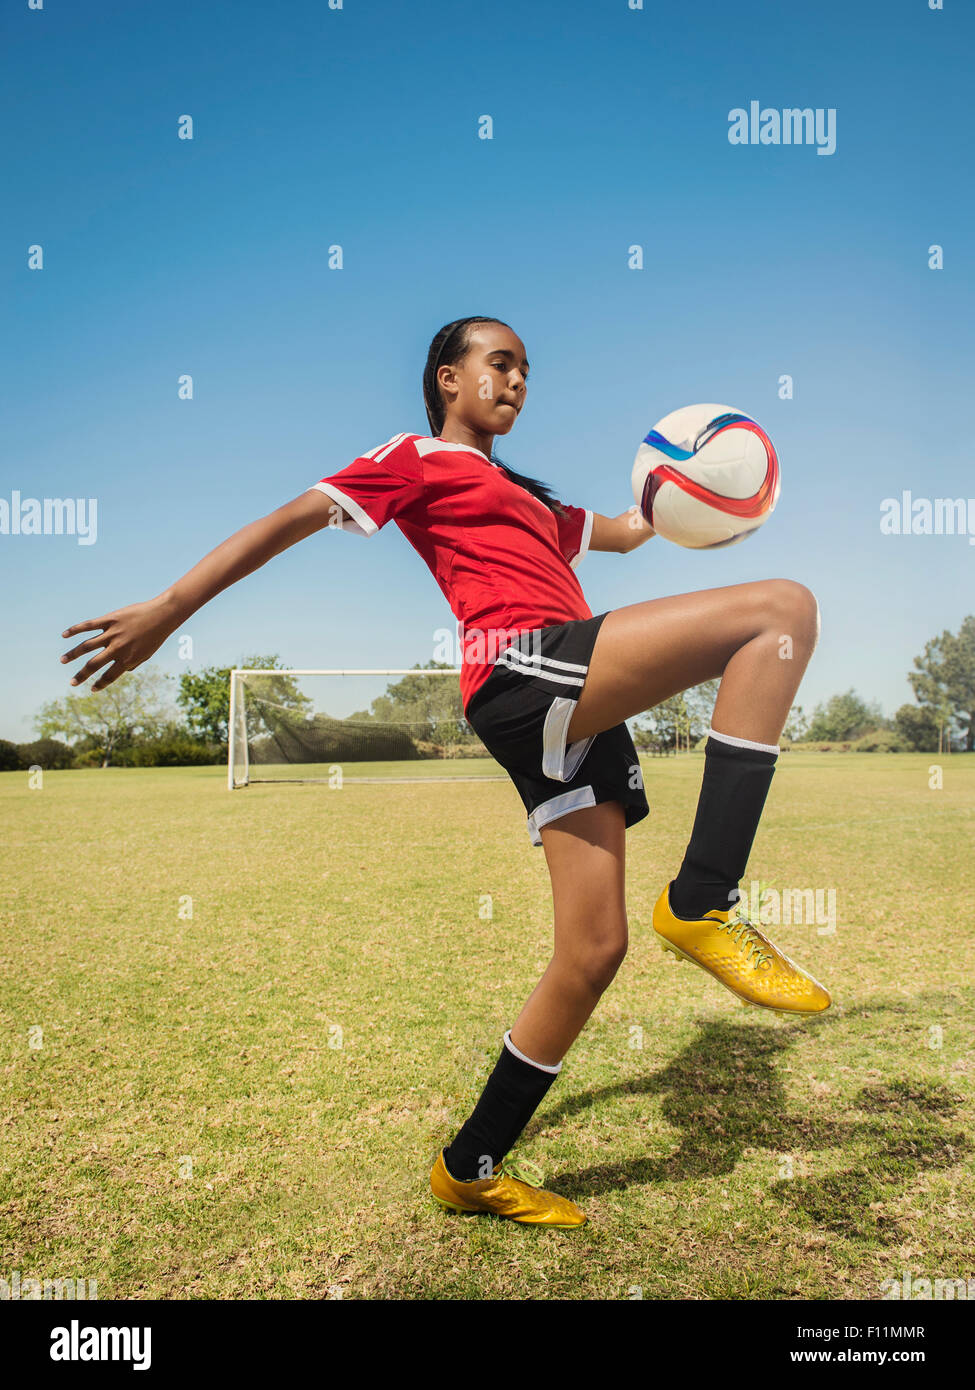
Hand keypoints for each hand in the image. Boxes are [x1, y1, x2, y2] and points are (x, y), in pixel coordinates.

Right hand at [61, 596, 180, 690]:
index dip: (100, 684)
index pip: (109, 676)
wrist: (163, 615)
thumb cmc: (156, 635)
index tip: (92, 689)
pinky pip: (88, 625)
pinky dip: (75, 630)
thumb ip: (134, 663)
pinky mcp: (110, 619)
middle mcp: (118, 648)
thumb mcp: (147, 654)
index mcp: (128, 659)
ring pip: (86, 646)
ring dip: (72, 655)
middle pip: (94, 665)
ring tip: (62, 660)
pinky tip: (64, 635)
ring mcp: (113, 633)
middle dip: (81, 676)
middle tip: (72, 683)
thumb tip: (125, 671)